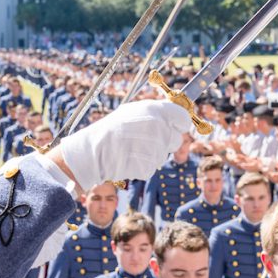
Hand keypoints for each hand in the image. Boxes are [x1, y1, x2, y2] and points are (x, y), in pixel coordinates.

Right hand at [56, 100, 190, 188]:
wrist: (94, 150)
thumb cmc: (112, 129)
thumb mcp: (133, 111)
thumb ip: (156, 112)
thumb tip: (174, 114)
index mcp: (156, 111)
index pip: (183, 119)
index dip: (179, 125)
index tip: (175, 127)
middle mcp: (160, 128)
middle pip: (177, 139)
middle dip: (166, 141)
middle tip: (147, 140)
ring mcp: (156, 148)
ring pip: (164, 154)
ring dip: (152, 153)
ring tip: (133, 148)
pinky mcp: (150, 166)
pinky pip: (152, 166)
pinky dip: (143, 165)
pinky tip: (130, 158)